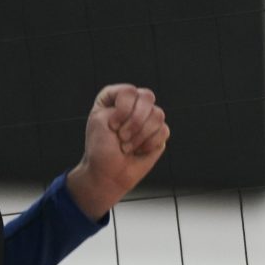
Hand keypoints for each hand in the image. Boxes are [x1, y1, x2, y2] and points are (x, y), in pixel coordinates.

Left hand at [64, 85, 169, 219]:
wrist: (108, 173)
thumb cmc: (100, 147)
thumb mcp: (100, 120)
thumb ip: (123, 105)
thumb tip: (150, 108)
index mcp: (117, 97)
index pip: (129, 91)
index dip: (122, 110)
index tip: (111, 126)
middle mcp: (134, 104)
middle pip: (147, 97)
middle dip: (134, 122)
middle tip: (122, 136)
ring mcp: (148, 118)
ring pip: (158, 115)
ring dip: (140, 136)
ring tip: (127, 146)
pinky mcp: (159, 133)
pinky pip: (164, 131)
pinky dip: (149, 144)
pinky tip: (139, 150)